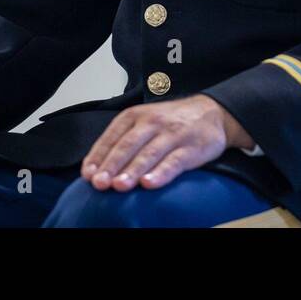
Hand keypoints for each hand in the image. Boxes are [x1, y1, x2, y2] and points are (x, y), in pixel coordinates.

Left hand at [79, 94, 253, 191]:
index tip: (88, 175)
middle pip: (128, 145)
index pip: (112, 136)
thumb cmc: (170, 122)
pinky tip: (149, 184)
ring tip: (119, 186)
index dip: (99, 156)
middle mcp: (152, 122)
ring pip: (149, 154)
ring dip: (132, 171)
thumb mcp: (143, 122)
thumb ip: (122, 141)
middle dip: (112, 165)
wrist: (212, 113)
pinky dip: (161, 173)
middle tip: (100, 184)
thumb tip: (95, 169)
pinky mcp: (191, 148)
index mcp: (135, 116)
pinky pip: (174, 162)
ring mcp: (172, 135)